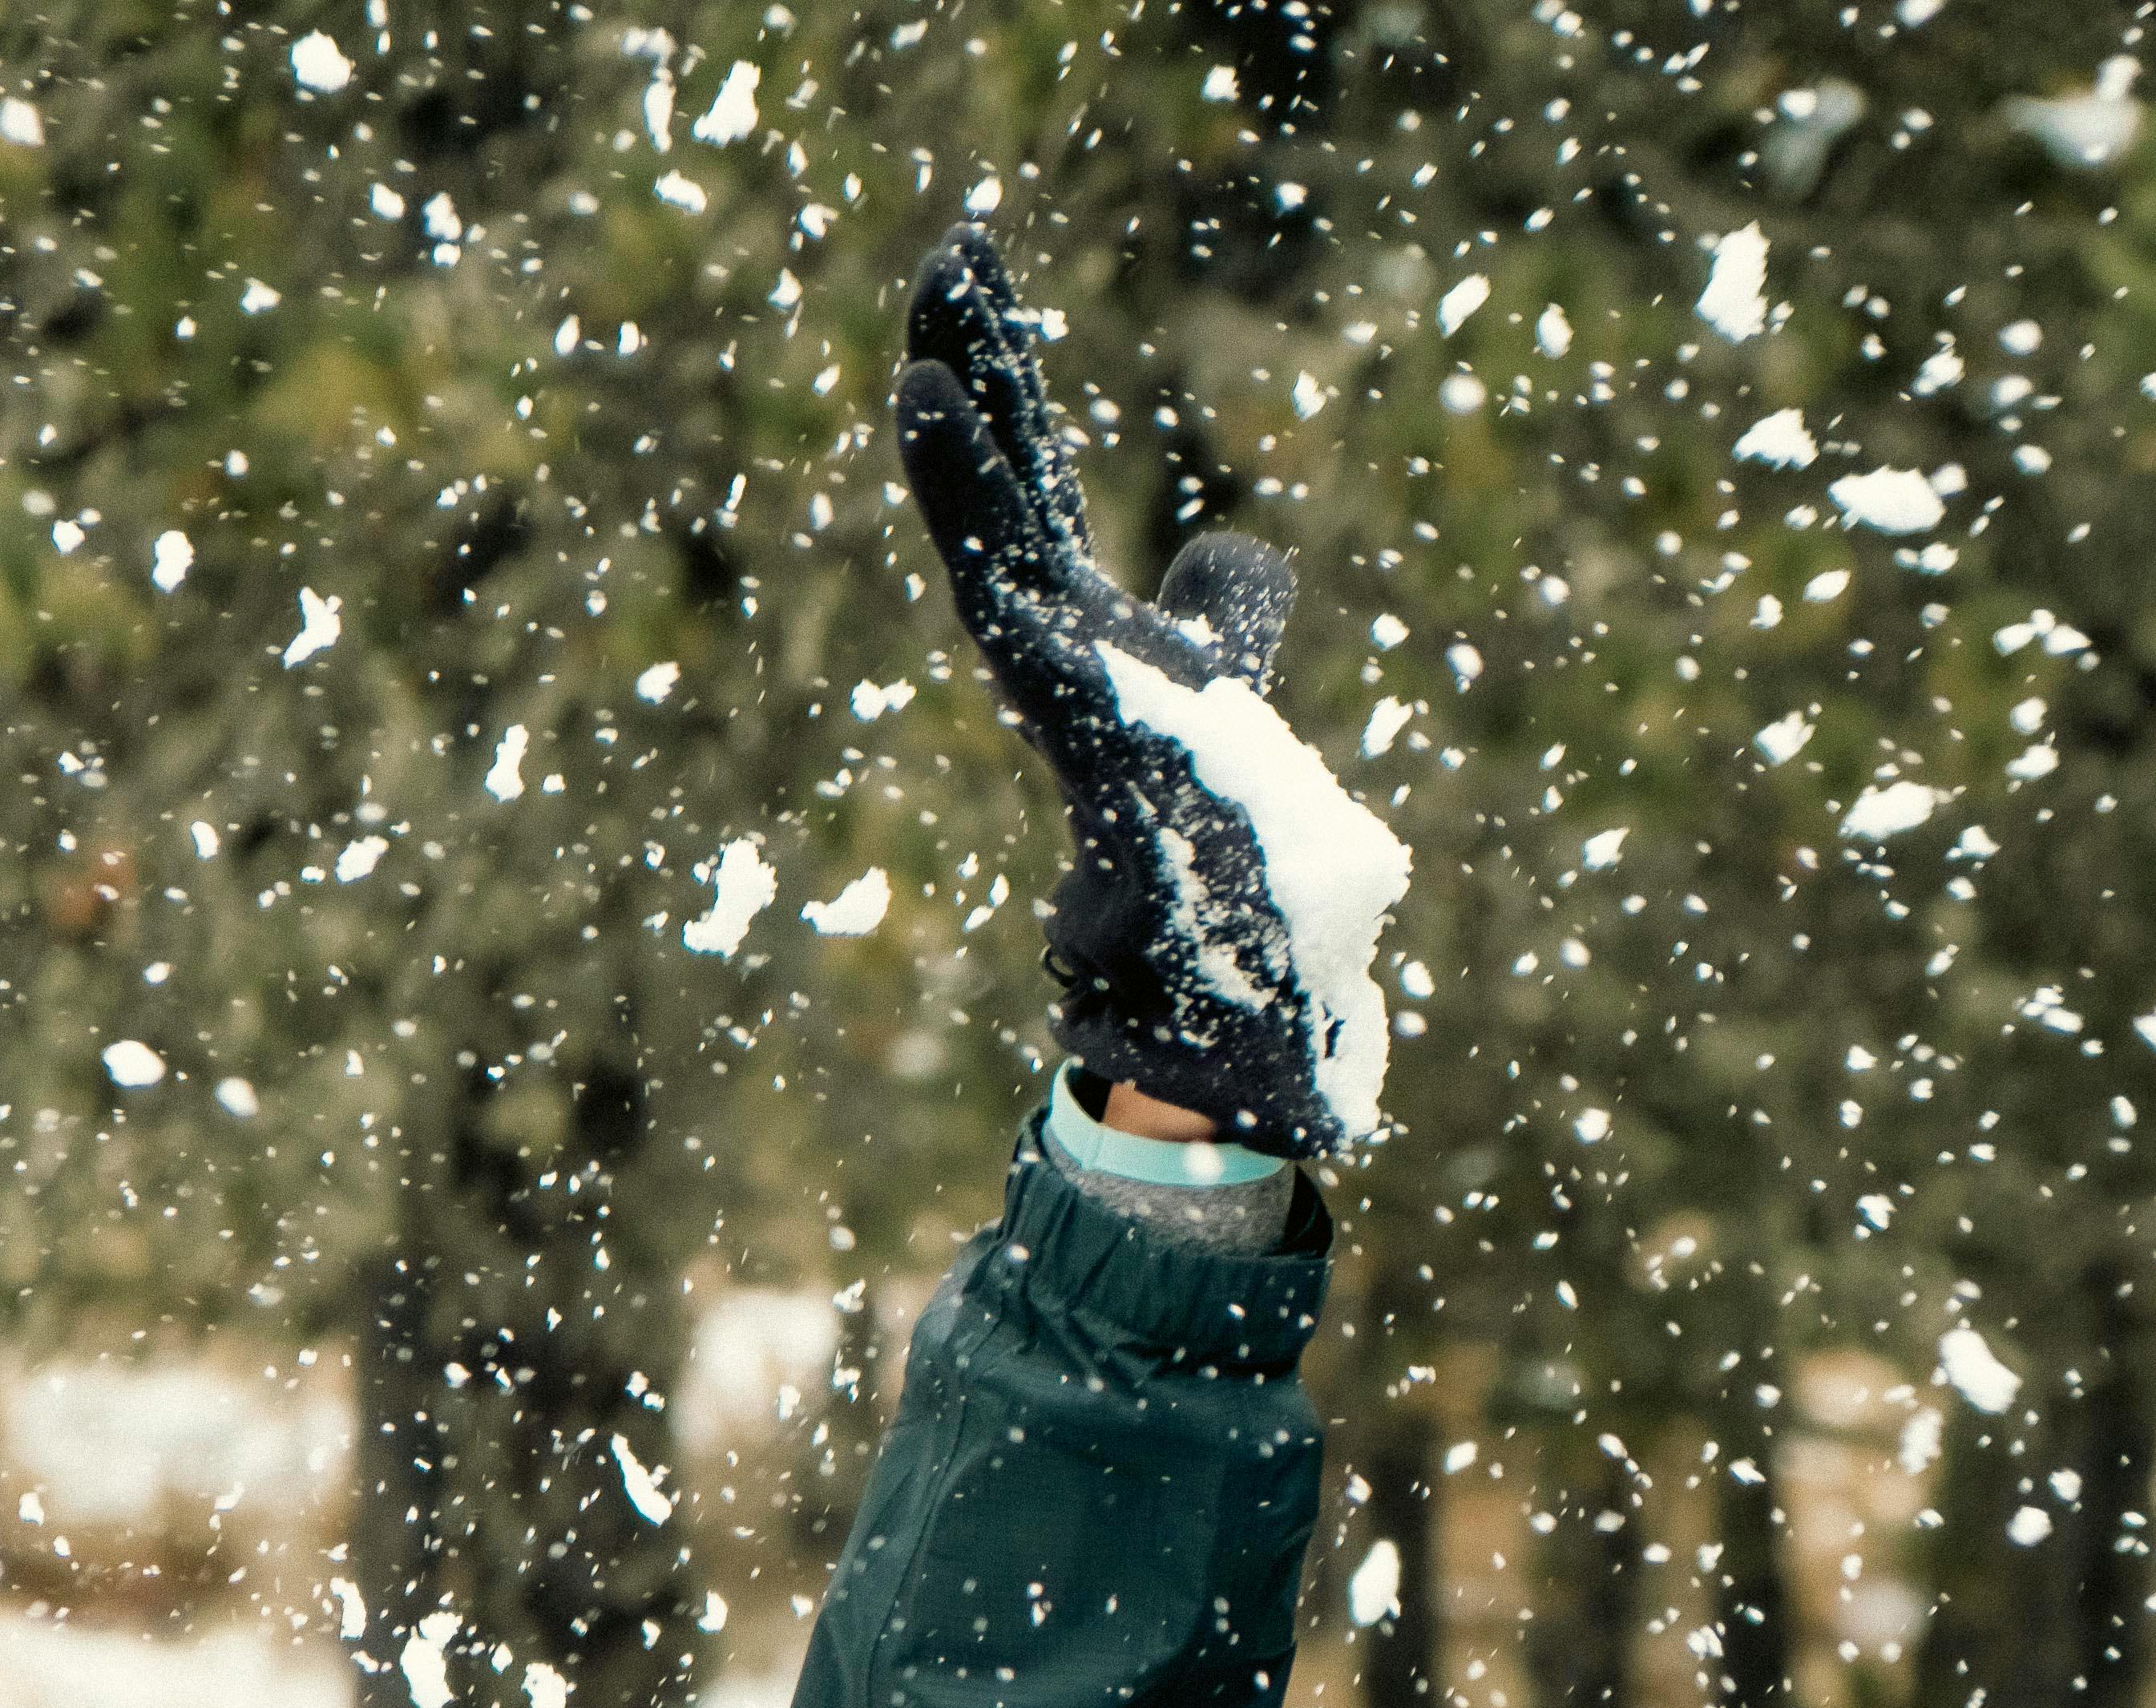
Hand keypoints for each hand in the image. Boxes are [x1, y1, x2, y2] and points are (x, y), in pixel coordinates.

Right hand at [893, 222, 1409, 1160]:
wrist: (1225, 1008)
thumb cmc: (1223, 876)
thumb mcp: (1232, 712)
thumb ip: (1223, 626)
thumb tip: (1233, 552)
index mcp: (1094, 642)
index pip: (1039, 489)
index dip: (1004, 386)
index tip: (972, 270)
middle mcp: (1062, 661)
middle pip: (1011, 492)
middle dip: (980, 376)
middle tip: (954, 252)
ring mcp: (1065, 700)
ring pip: (998, 555)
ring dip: (960, 457)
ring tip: (921, 355)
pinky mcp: (1084, 735)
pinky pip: (1022, 624)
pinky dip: (980, 537)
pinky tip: (950, 469)